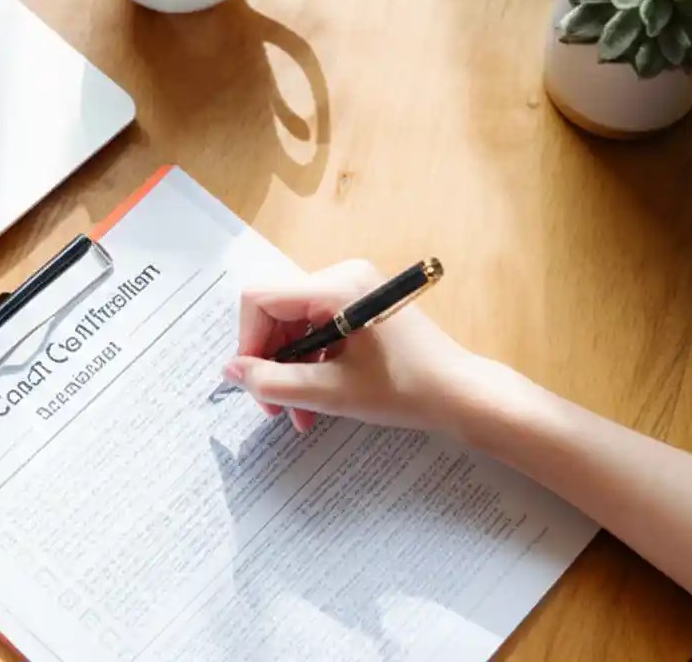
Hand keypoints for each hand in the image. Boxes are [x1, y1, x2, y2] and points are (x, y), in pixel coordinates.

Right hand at [224, 260, 483, 434]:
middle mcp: (342, 277)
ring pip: (295, 326)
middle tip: (273, 408)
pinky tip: (316, 400)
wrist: (461, 394)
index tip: (252, 382)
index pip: (261, 299)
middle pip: (276, 313)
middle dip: (270, 362)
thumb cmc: (406, 390)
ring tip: (299, 414)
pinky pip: (317, 330)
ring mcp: (353, 290)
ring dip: (290, 371)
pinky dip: (311, 364)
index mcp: (336, 287)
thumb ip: (273, 382)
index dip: (247, 341)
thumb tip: (230, 371)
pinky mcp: (361, 306)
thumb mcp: (332, 392)